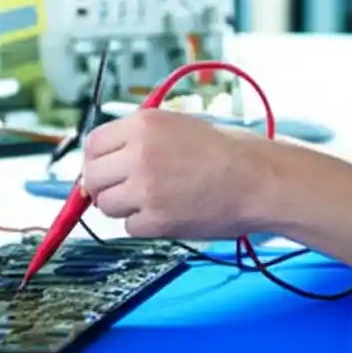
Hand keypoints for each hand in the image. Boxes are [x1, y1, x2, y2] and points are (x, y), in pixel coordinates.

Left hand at [81, 109, 281, 238]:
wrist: (258, 180)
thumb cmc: (227, 152)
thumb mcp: (178, 125)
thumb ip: (140, 138)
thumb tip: (107, 158)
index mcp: (143, 125)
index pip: (93, 144)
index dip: (95, 160)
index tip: (103, 169)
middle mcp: (138, 154)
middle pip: (93, 176)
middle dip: (104, 185)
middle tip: (124, 190)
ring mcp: (145, 189)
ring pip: (107, 205)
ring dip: (123, 207)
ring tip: (152, 201)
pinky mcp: (156, 220)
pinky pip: (129, 227)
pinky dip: (143, 225)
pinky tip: (167, 214)